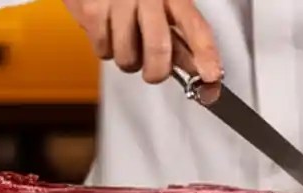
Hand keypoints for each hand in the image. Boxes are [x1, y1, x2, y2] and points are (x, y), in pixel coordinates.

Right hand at [63, 0, 222, 84]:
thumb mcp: (164, 1)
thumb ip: (180, 33)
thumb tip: (197, 68)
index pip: (194, 26)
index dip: (205, 54)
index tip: (210, 76)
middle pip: (158, 49)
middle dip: (157, 71)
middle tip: (154, 70)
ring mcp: (117, 2)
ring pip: (127, 58)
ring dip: (129, 60)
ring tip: (127, 39)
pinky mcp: (91, 10)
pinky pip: (103, 50)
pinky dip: (106, 48)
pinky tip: (109, 29)